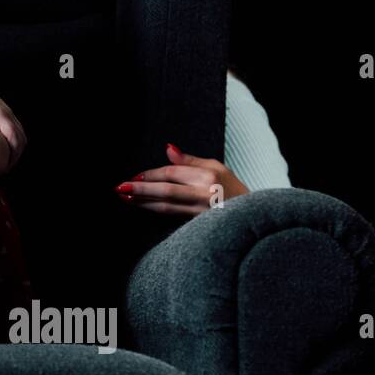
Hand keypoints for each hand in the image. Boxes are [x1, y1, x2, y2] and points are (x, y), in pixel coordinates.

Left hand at [116, 142, 250, 215]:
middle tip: (120, 188)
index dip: (151, 175)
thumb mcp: (216, 167)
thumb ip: (190, 161)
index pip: (173, 173)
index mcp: (210, 177)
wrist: (254, 216)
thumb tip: (168, 149)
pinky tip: (143, 207)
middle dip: (141, 190)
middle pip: (167, 191)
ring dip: (143, 202)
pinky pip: (172, 216)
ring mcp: (203, 212)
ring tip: (125, 198)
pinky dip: (155, 211)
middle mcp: (206, 195)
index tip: (134, 177)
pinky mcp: (200, 226)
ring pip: (167, 207)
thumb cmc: (233, 189)